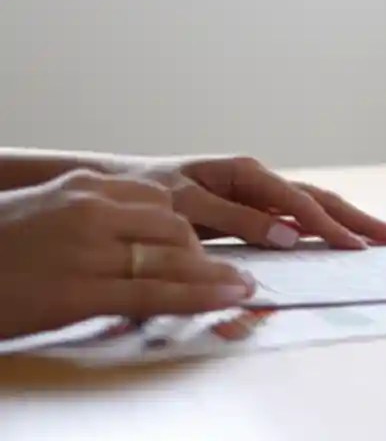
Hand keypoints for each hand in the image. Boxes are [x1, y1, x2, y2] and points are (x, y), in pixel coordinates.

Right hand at [0, 170, 254, 339]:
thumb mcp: (42, 215)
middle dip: (206, 252)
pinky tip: (230, 297)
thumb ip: (90, 219)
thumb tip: (133, 238)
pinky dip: (202, 295)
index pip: (158, 201)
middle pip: (175, 224)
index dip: (188, 229)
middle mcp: (92, 209)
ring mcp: (88, 249)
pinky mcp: (82, 290)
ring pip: (174, 255)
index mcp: (83, 187)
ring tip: (245, 288)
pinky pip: (157, 291)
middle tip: (231, 270)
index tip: (209, 246)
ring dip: (215, 274)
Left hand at [123, 156, 385, 250]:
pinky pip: (299, 220)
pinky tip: (350, 239)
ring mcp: (259, 196)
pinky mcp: (253, 212)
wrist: (115, 190)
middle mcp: (259, 182)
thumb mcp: (183, 203)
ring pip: (316, 209)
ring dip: (354, 223)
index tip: (362, 247)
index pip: (302, 203)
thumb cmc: (143, 193)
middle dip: (364, 220)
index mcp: (246, 173)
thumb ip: (235, 217)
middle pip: (322, 201)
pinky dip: (329, 229)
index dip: (334, 226)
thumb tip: (289, 235)